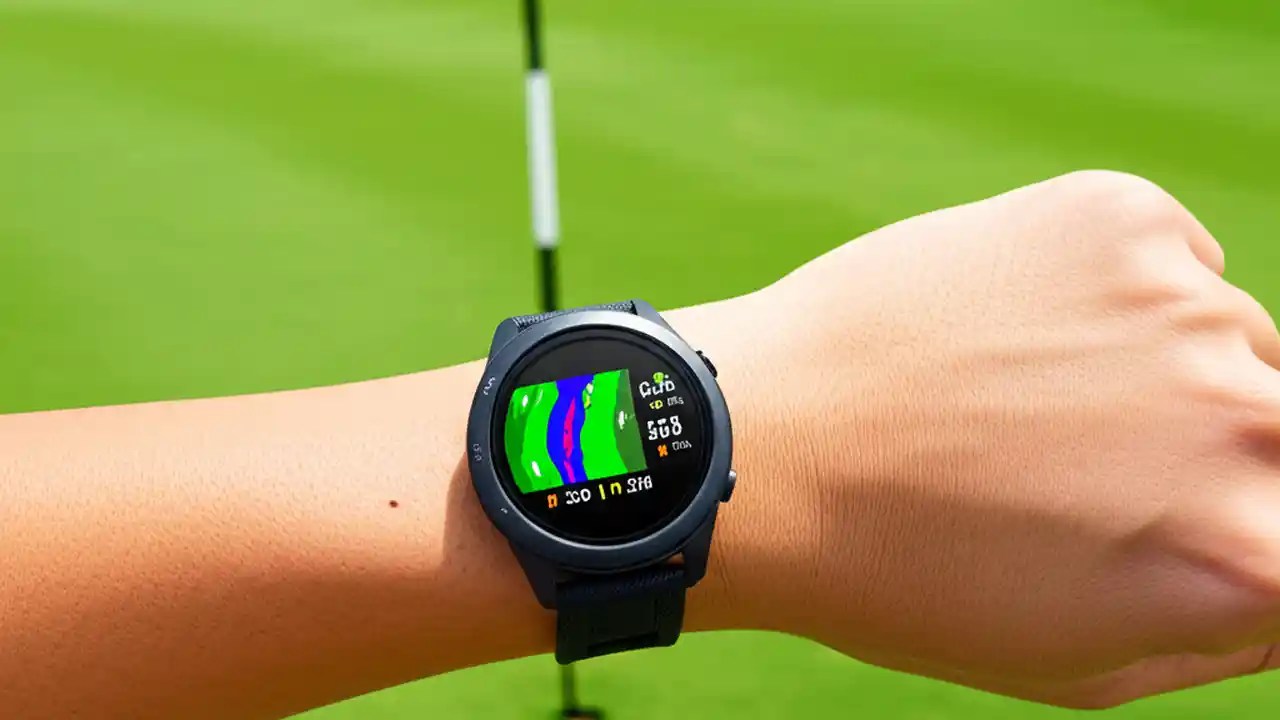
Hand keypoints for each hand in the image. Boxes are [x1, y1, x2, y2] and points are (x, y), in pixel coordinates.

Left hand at [718, 171, 1279, 706]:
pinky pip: (1166, 261)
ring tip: (1018, 397)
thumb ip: (1232, 624)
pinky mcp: (1118, 217)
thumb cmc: (907, 579)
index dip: (1241, 527)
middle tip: (1080, 462)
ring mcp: (1184, 306)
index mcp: (1257, 555)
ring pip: (1223, 339)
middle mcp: (1251, 423)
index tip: (1167, 513)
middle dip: (1208, 451)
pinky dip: (1112, 294)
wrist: (766, 450)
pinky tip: (1011, 329)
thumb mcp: (1083, 662)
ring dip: (1152, 368)